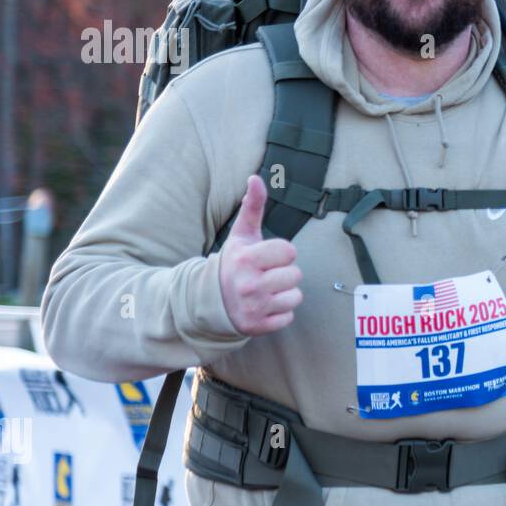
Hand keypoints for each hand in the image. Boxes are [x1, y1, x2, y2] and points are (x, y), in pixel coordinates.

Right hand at [218, 174, 302, 335]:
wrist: (209, 301)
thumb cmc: (233, 263)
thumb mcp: (241, 236)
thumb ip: (252, 206)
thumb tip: (255, 177)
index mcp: (245, 259)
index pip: (289, 251)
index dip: (281, 253)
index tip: (267, 257)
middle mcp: (249, 285)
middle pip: (295, 274)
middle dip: (284, 273)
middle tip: (265, 275)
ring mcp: (253, 308)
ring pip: (295, 296)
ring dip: (284, 294)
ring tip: (265, 291)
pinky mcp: (257, 327)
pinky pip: (289, 317)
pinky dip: (280, 313)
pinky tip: (264, 306)